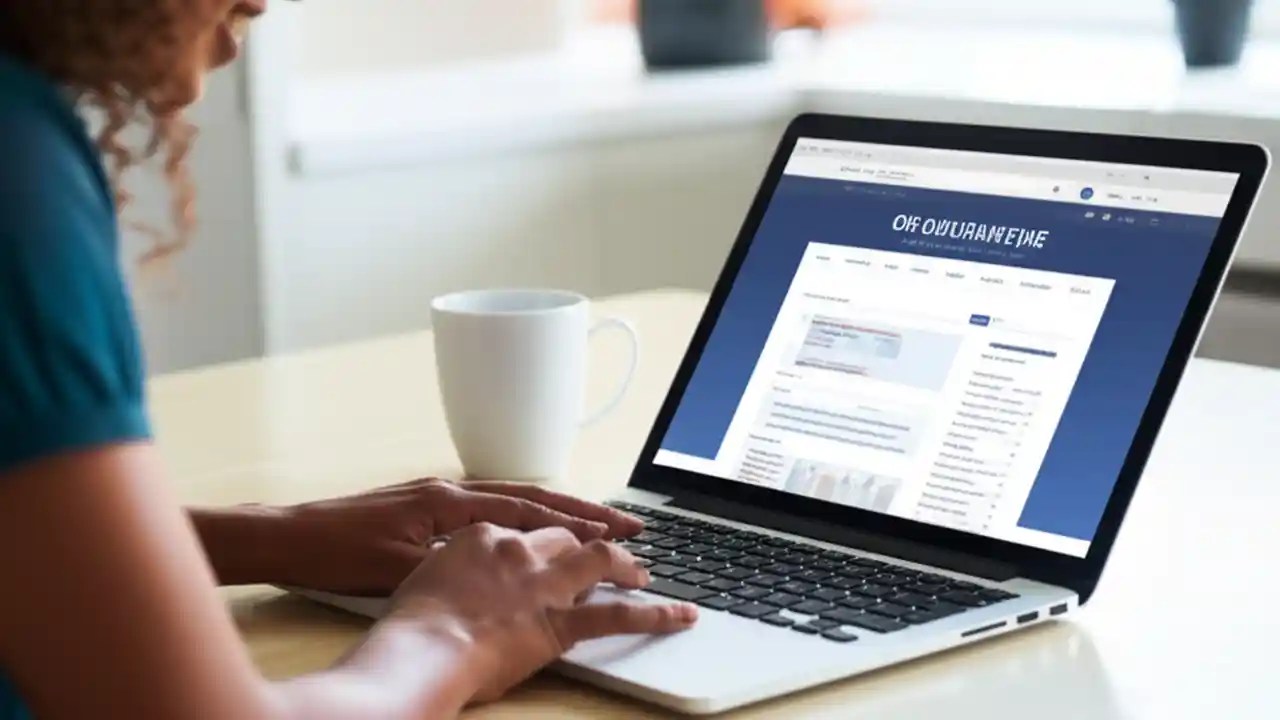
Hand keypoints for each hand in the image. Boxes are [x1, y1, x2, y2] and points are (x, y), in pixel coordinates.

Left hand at [272, 478, 644, 595]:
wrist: (288, 536)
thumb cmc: (336, 553)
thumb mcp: (398, 567)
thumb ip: (452, 564)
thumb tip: (499, 570)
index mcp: (448, 501)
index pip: (527, 509)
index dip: (575, 522)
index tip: (616, 530)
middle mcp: (448, 489)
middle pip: (530, 495)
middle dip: (580, 509)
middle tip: (625, 522)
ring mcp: (435, 495)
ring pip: (511, 499)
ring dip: (553, 511)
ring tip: (592, 523)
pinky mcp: (423, 507)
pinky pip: (488, 508)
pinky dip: (521, 517)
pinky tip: (531, 531)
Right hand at [386, 523, 697, 703]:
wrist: (420, 648)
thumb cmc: (409, 623)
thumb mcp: (419, 577)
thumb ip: (450, 570)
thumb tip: (456, 579)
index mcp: (483, 535)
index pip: (525, 528)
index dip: (545, 537)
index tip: (554, 542)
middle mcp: (520, 549)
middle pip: (566, 537)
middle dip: (588, 541)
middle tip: (605, 552)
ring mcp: (544, 583)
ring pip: (600, 559)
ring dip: (626, 564)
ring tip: (643, 573)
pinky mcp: (560, 622)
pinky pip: (617, 616)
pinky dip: (654, 614)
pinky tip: (677, 614)